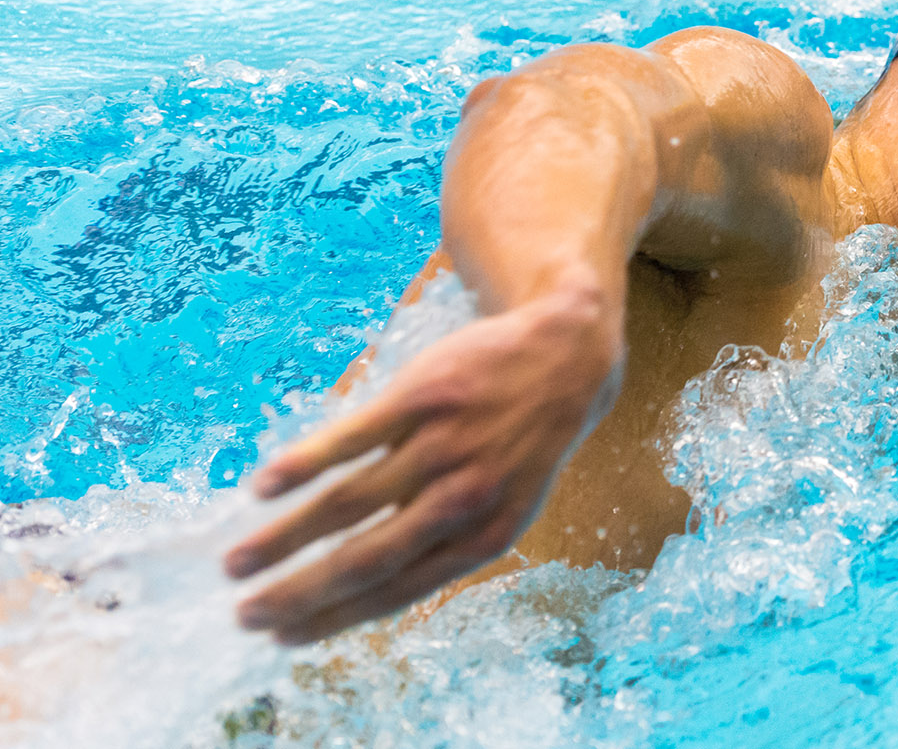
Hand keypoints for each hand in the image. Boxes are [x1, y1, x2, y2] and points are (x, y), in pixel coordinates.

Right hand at [223, 281, 621, 644]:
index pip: (396, 592)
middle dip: (298, 593)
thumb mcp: (504, 505)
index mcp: (484, 538)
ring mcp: (441, 446)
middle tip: (243, 614)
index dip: (335, 619)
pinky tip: (263, 487)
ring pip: (348, 504)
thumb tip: (362, 585)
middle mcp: (462, 499)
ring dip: (283, 538)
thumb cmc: (519, 442)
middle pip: (365, 558)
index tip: (282, 638)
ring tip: (234, 561)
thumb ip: (442, 541)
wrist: (566, 356)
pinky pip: (352, 438)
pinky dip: (304, 465)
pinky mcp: (423, 396)